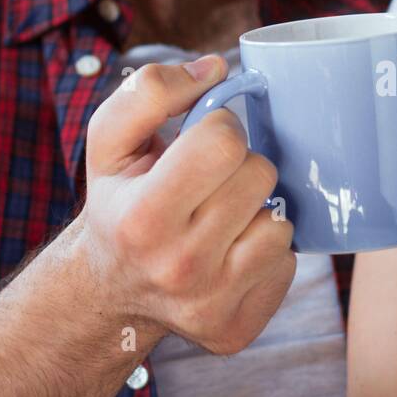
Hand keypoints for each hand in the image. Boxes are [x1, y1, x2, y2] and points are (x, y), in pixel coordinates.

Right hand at [70, 55, 295, 353]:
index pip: (224, 142)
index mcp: (143, 217)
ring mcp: (211, 304)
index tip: (200, 144)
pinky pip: (287, 263)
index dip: (218, 130)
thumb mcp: (110, 141)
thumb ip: (150, 89)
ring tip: (218, 221)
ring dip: (256, 212)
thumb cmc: (120, 201)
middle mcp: (178, 267)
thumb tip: (215, 67)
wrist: (110, 290)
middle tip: (208, 185)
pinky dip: (264, 251)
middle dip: (239, 168)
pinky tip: (229, 255)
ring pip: (279, 223)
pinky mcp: (237, 328)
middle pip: (259, 176)